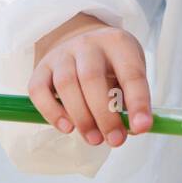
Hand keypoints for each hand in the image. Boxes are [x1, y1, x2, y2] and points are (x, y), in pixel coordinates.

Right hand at [27, 13, 151, 147]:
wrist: (83, 42)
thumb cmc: (112, 65)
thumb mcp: (129, 73)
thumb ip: (130, 100)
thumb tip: (130, 129)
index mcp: (118, 43)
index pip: (130, 73)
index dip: (138, 102)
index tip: (142, 127)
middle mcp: (88, 44)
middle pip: (92, 78)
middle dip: (105, 115)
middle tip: (115, 141)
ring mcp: (62, 54)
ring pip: (65, 84)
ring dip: (81, 117)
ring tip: (95, 140)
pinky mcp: (42, 67)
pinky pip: (39, 90)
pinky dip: (52, 112)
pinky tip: (67, 128)